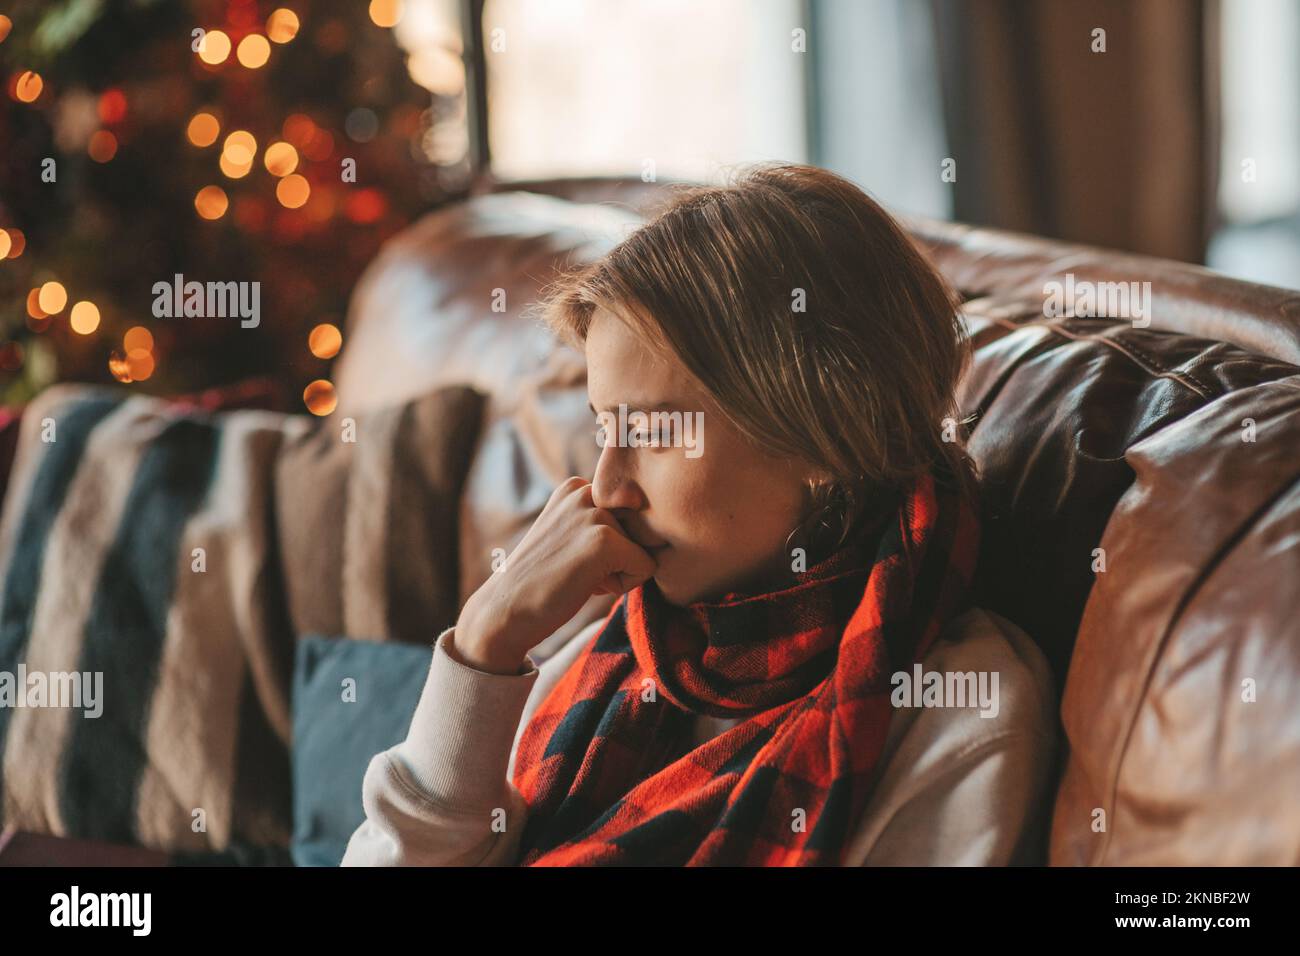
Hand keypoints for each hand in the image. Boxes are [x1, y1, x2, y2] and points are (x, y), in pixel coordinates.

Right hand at [449, 476, 658, 673]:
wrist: (506, 610)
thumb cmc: (544, 580)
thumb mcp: (572, 535)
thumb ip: (604, 521)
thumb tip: (661, 524)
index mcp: (577, 485)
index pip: (630, 516)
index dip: (612, 547)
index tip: (574, 556)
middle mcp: (587, 489)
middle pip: (641, 531)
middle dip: (620, 558)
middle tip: (576, 569)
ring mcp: (595, 513)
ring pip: (645, 549)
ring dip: (620, 572)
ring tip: (579, 576)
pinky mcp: (604, 539)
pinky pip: (646, 568)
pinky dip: (623, 586)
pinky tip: (586, 585)